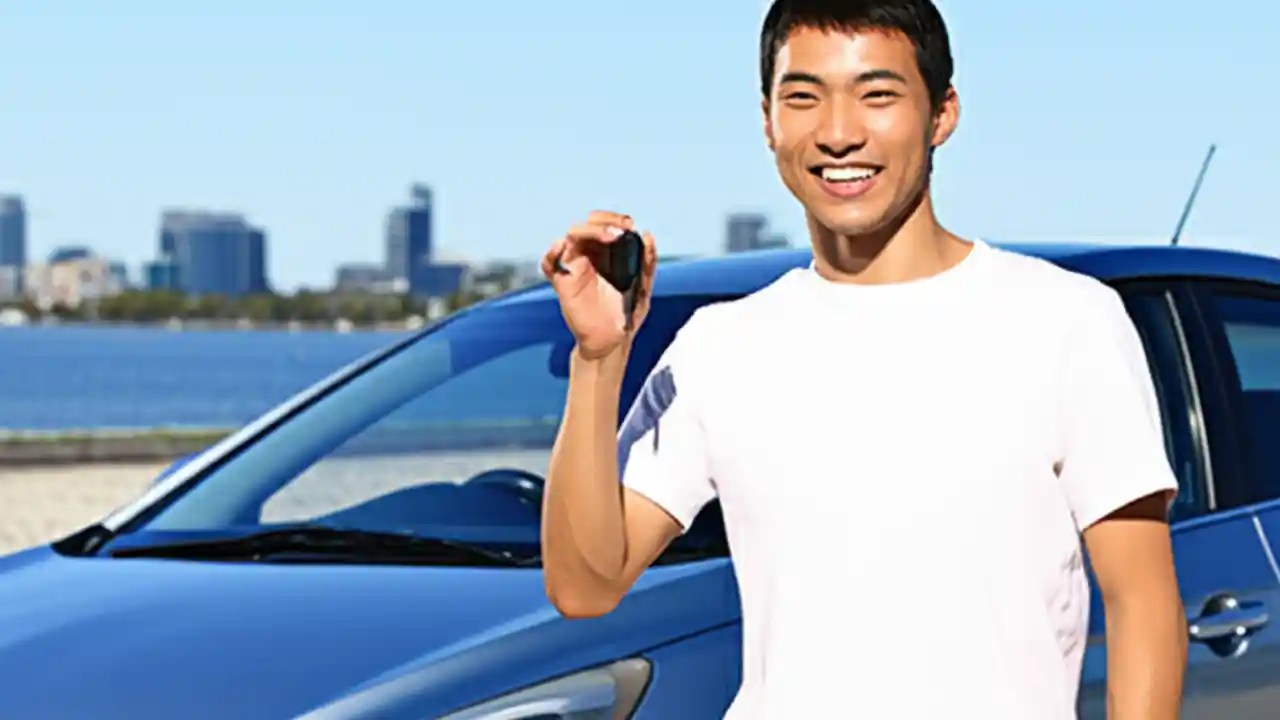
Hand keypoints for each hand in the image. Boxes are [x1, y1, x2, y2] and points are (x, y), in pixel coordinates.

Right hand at [541, 210, 657, 359]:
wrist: (612, 341)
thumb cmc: (627, 314)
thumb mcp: (644, 287)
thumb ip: (647, 263)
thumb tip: (647, 235)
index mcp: (607, 254)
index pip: (604, 224)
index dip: (614, 219)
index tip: (628, 224)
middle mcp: (589, 257)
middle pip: (586, 226)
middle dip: (603, 222)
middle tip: (620, 230)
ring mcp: (574, 268)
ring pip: (571, 237)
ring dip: (588, 231)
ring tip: (609, 236)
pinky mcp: (563, 283)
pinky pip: (550, 264)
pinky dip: (552, 253)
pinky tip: (562, 246)